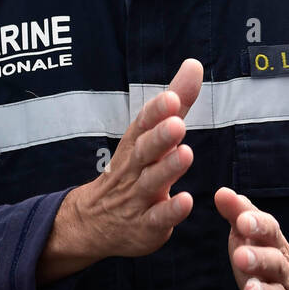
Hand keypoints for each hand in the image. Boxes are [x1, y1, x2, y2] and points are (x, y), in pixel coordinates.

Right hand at [69, 58, 201, 258]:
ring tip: (185, 154)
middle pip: (145, 150)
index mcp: (136, 144)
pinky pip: (157, 218)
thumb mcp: (151, 133)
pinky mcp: (146, 225)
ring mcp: (138, 197)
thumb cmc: (133, 169)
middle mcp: (135, 168)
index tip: (172, 97)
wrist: (94, 222)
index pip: (143, 123)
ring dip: (167, 169)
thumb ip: (177, 100)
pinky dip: (170, 211)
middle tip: (177, 122)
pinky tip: (186, 201)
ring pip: (151, 182)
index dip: (157, 111)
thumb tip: (194, 64)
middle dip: (160, 136)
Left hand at [214, 187, 288, 289]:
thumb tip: (221, 192)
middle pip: (274, 263)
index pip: (270, 231)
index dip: (257, 225)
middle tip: (241, 256)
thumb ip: (239, 214)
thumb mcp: (256, 236)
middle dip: (259, 259)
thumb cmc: (270, 259)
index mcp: (274, 246)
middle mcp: (283, 271)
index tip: (242, 220)